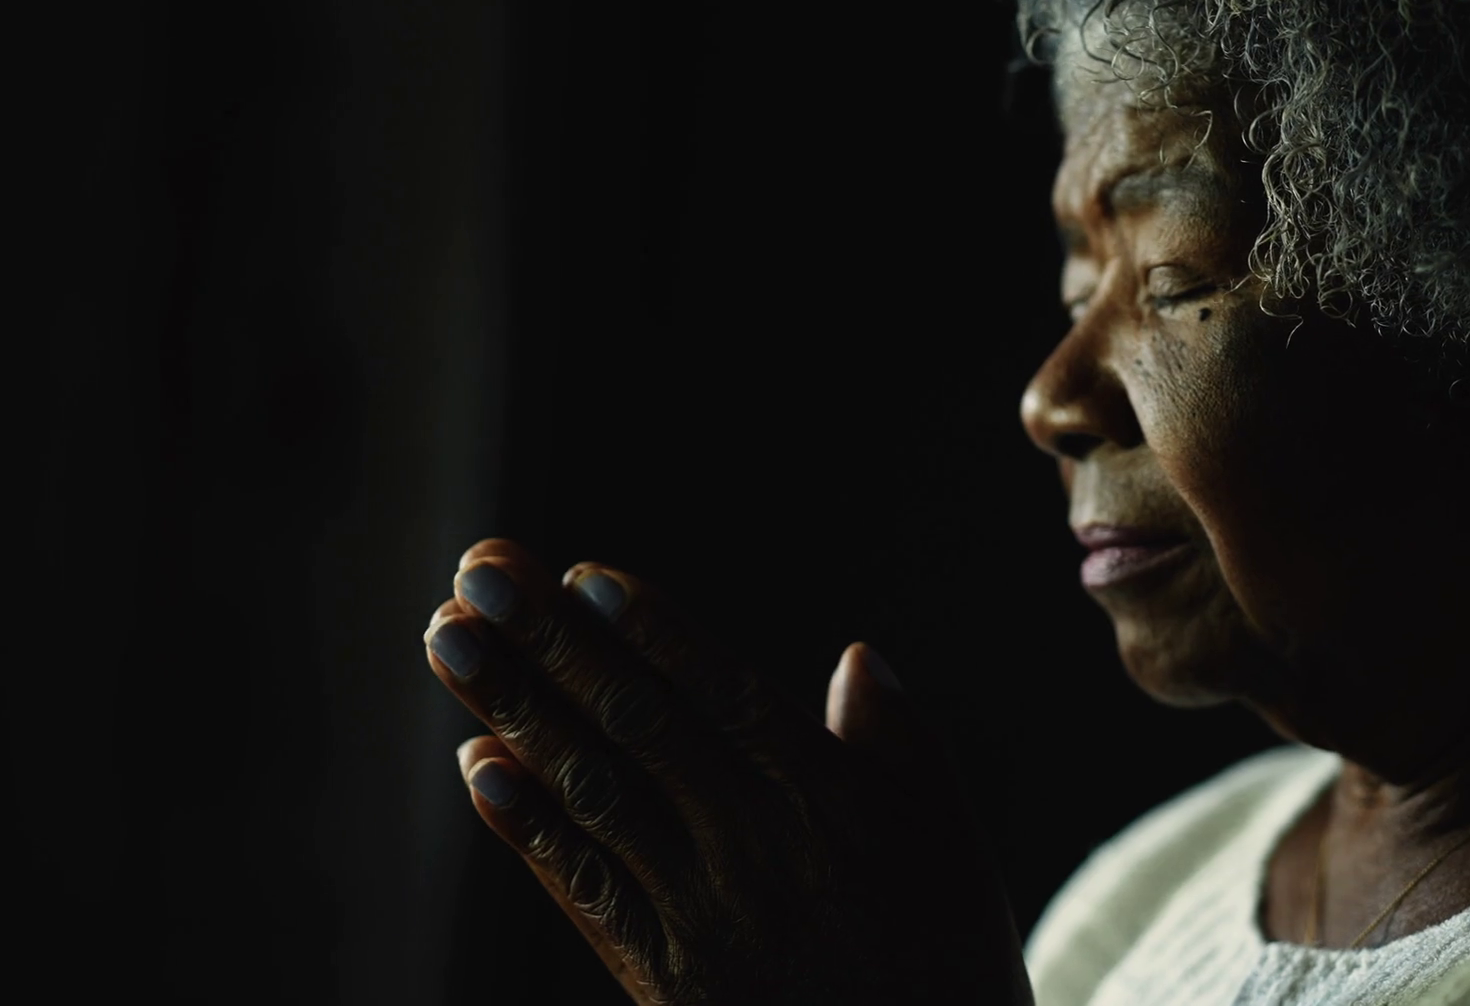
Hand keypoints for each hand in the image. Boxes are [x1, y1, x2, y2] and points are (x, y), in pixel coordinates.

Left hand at [423, 539, 1032, 1004]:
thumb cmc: (944, 948)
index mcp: (825, 799)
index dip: (654, 634)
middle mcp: (753, 845)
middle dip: (551, 643)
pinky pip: (583, 887)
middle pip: (639, 725)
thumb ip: (896, 740)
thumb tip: (856, 658)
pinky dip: (525, 824)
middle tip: (477, 574)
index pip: (727, 695)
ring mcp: (699, 911)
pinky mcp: (662, 973)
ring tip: (450, 640)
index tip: (584, 575)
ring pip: (593, 790)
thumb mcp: (947, 833)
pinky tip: (477, 762)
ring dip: (515, 710)